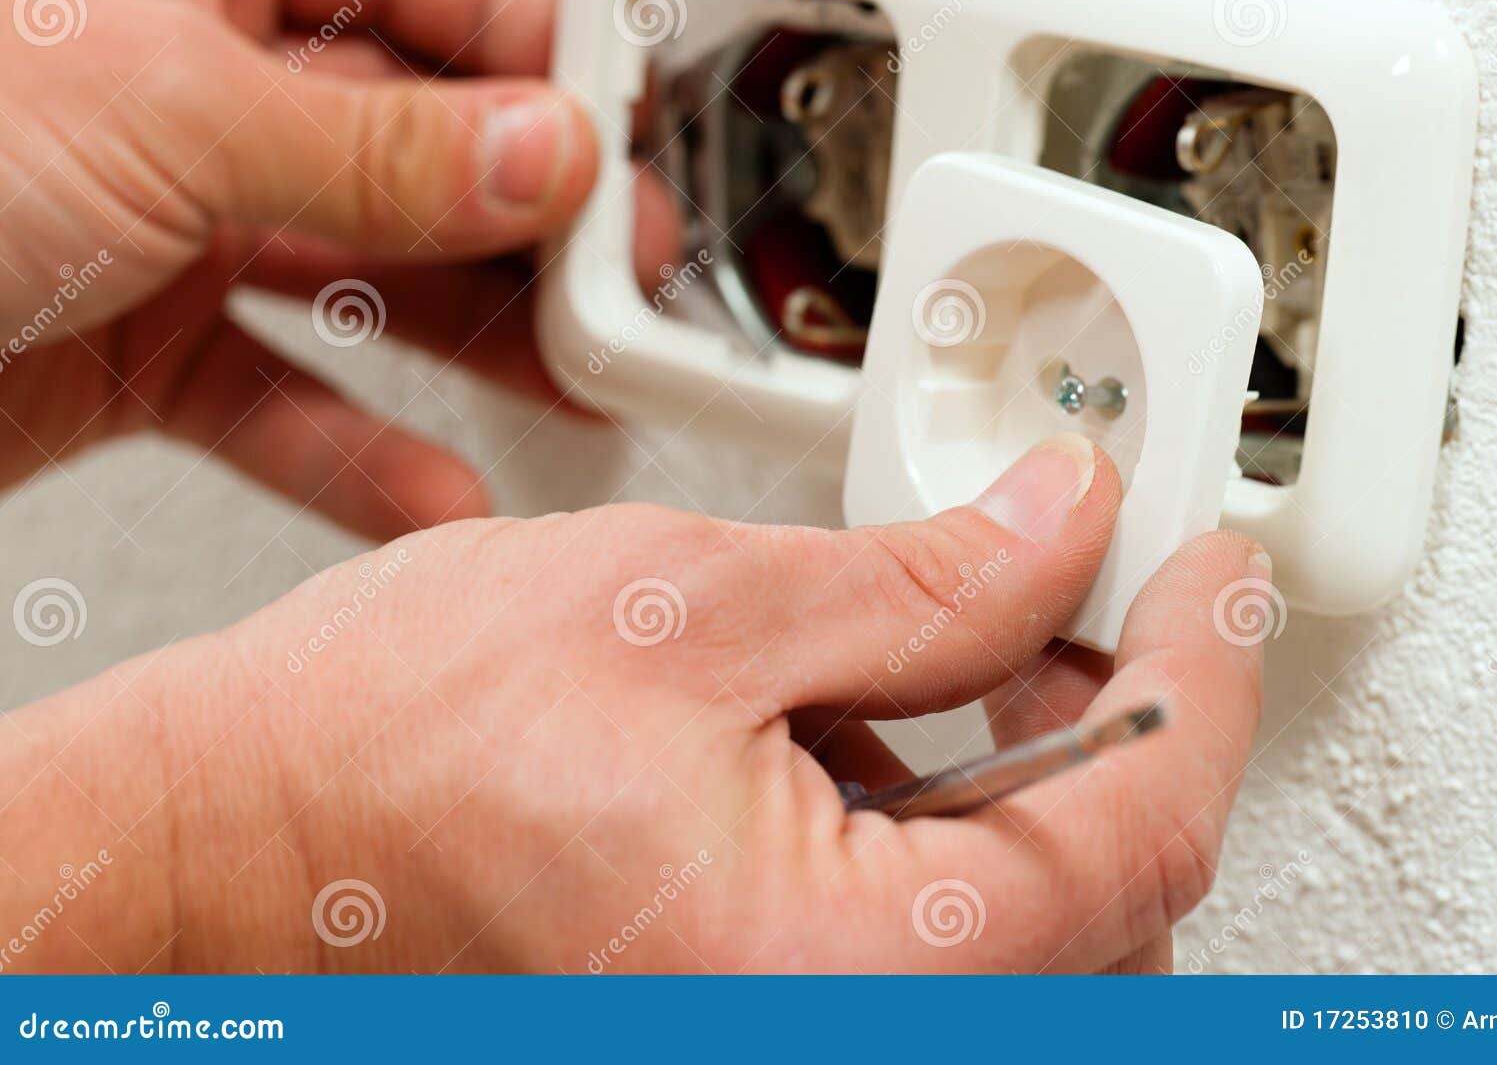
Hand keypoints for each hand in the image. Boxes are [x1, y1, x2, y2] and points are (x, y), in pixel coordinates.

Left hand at [0, 0, 675, 538]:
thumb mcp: (159, 105)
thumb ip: (378, 145)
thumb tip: (537, 150)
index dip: (546, 64)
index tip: (626, 150)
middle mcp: (189, 60)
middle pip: (421, 132)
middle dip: (526, 217)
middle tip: (616, 284)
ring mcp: (171, 206)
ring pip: (371, 268)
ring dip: (473, 339)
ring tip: (569, 385)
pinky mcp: (144, 336)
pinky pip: (286, 390)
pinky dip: (358, 451)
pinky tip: (431, 484)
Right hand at [0, 435, 1266, 971]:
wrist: (239, 842)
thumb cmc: (392, 758)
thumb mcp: (687, 609)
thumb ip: (915, 582)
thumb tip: (1054, 526)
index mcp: (844, 972)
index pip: (1141, 833)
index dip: (1204, 675)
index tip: (1212, 571)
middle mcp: (835, 1033)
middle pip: (1109, 900)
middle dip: (1114, 721)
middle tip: (1077, 586)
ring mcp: (795, 1023)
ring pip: (1024, 923)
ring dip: (1023, 772)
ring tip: (944, 640)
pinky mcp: (757, 1001)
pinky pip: (924, 939)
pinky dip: (936, 823)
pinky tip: (860, 724)